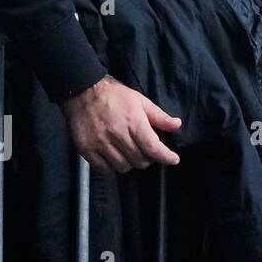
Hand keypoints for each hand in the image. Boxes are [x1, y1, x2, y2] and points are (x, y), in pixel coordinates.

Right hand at [61, 75, 181, 173]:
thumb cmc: (115, 96)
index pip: (153, 147)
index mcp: (133, 122)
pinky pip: (104, 169)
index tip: (173, 160)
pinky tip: (115, 157)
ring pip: (123, 167)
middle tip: (147, 151)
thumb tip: (177, 125)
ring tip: (131, 153)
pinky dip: (112, 167)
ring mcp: (100, 143)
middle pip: (140, 160)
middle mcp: (117, 134)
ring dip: (131, 163)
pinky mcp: (86, 149)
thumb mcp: (141, 101)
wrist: (84, 92)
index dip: (166, 157)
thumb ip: (159, 116)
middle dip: (149, 158)